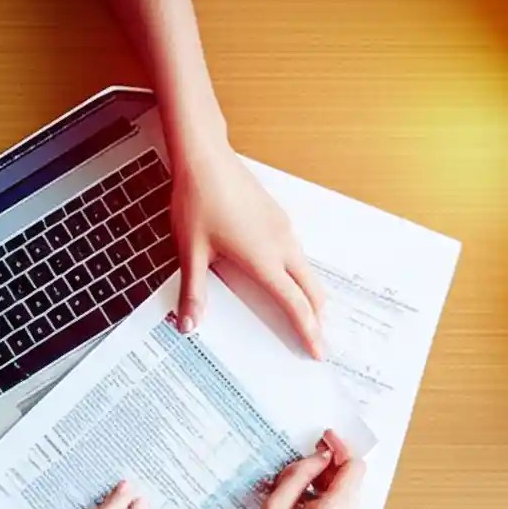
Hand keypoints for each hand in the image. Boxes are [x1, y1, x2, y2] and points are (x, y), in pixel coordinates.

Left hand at [170, 142, 326, 357]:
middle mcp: (282, 246)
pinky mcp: (279, 218)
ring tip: (302, 311)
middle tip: (315, 338)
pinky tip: (281, 275)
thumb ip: (194, 291)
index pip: (295, 304)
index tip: (318, 351)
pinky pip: (297, 252)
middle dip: (316, 316)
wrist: (205, 157)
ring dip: (309, 293)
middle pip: (312, 290)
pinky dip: (298, 273)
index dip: (309, 331)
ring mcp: (284, 230)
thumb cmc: (198, 201)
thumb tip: (188, 324)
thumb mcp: (191, 251)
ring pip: (307, 271)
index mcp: (264, 260)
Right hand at [241, 430, 365, 508]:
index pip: (352, 467)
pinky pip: (340, 503)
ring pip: (346, 488)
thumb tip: (318, 457)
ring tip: (292, 482)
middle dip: (330, 462)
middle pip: (351, 476)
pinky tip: (298, 497)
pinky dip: (324, 492)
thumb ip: (297, 477)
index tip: (322, 438)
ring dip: (325, 478)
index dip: (340, 447)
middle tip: (300, 461)